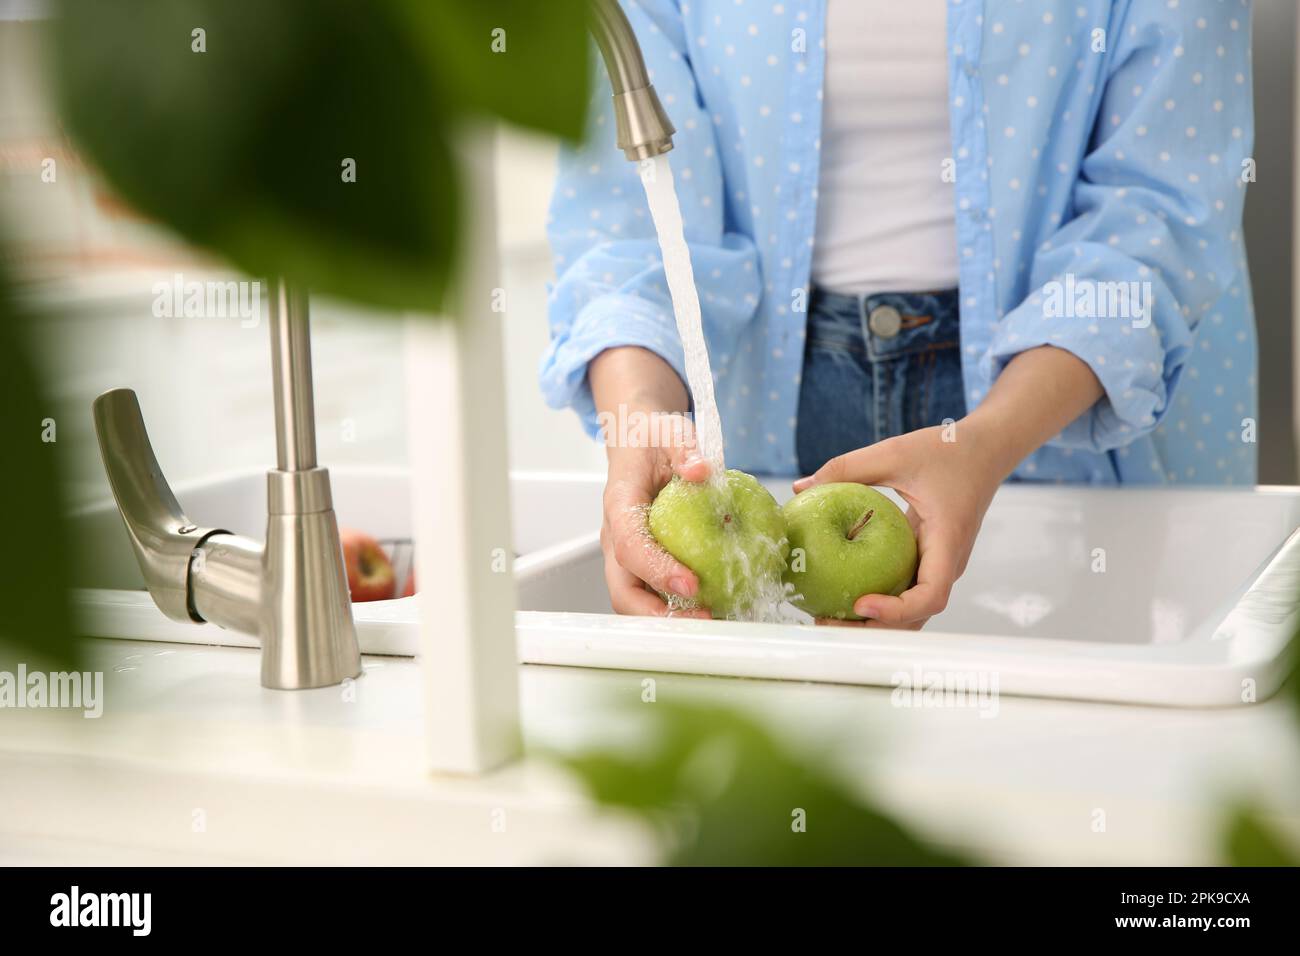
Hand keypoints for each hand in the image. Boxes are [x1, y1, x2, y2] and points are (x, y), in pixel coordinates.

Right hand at [600, 411, 712, 616]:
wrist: (639, 443)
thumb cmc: (653, 440)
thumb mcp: (671, 432)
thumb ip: (685, 448)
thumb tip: (702, 471)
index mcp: (619, 505)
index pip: (630, 546)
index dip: (657, 570)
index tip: (691, 584)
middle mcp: (616, 537)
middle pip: (622, 590)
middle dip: (658, 615)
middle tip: (704, 620)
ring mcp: (625, 554)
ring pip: (634, 600)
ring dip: (668, 618)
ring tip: (712, 620)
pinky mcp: (640, 563)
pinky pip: (651, 594)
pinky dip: (676, 609)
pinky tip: (712, 609)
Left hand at [792, 422, 1004, 629]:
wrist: (985, 449)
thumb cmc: (947, 450)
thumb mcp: (895, 452)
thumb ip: (848, 468)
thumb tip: (800, 487)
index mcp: (947, 542)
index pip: (931, 595)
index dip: (898, 610)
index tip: (862, 604)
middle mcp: (947, 564)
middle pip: (915, 616)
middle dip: (873, 629)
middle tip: (825, 621)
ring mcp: (939, 566)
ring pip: (910, 610)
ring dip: (872, 622)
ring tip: (826, 616)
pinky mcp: (929, 561)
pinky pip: (904, 590)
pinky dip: (877, 600)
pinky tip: (840, 592)